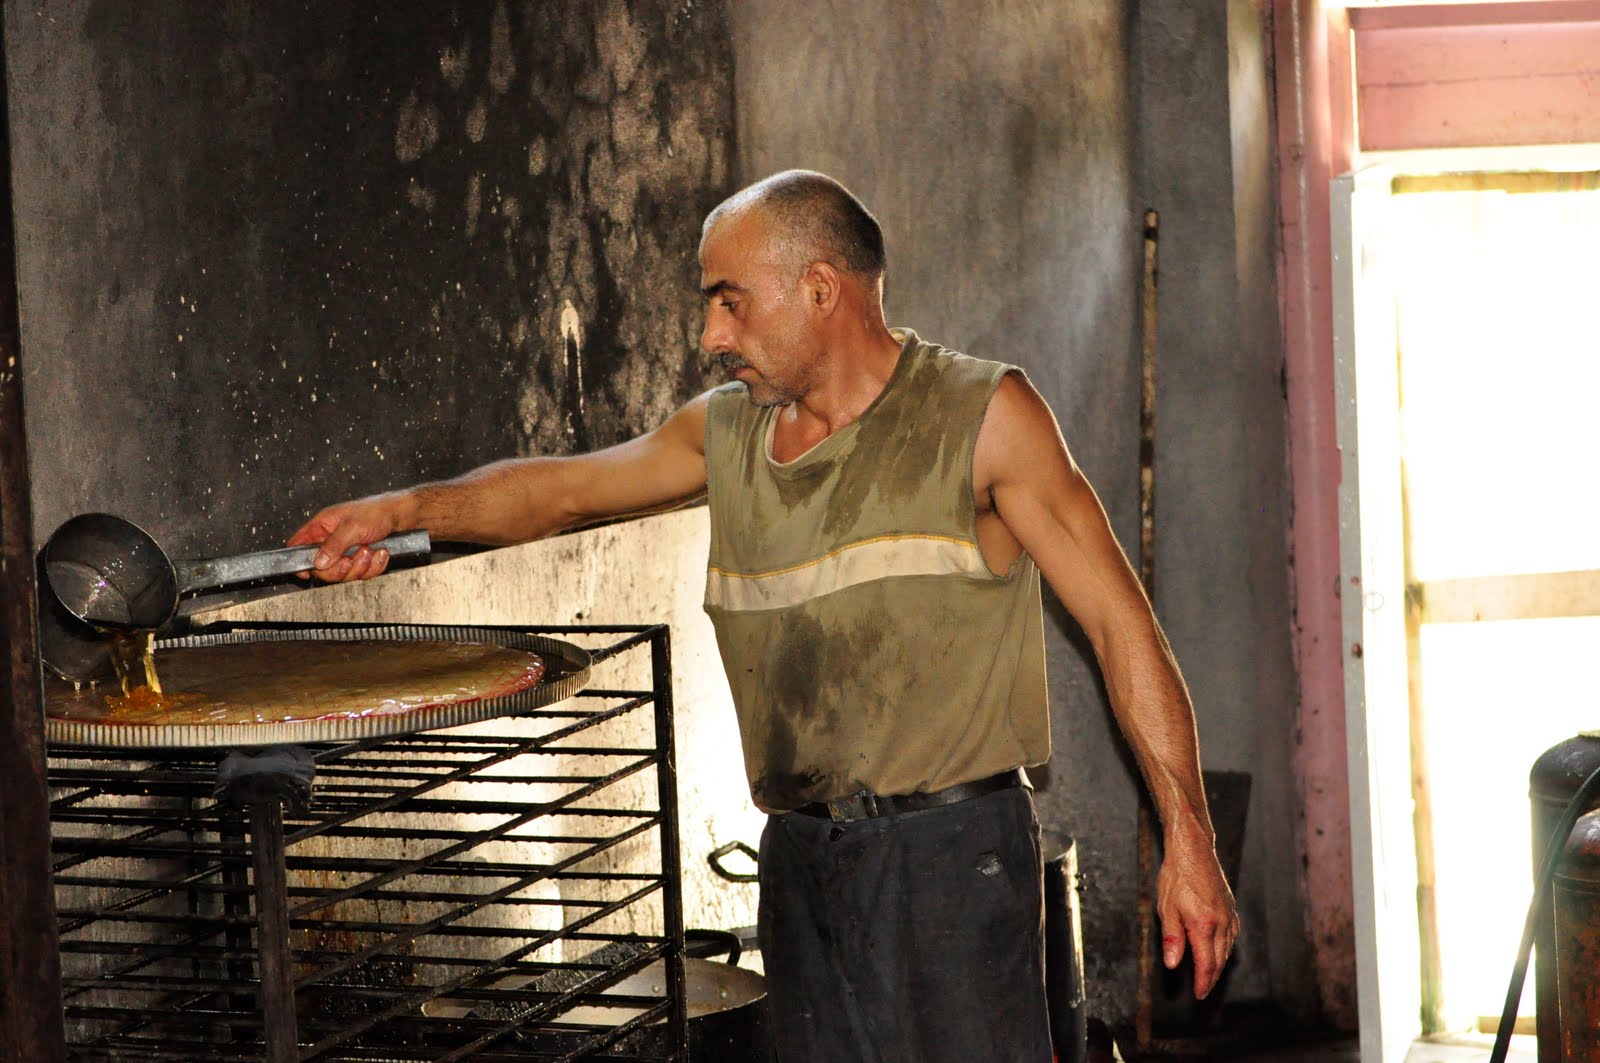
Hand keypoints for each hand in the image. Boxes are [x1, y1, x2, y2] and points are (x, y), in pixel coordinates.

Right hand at [285, 493, 409, 582]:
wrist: (401, 516)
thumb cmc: (376, 512)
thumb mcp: (352, 527)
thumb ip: (333, 545)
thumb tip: (318, 563)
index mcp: (322, 526)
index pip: (299, 545)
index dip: (298, 560)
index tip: (306, 572)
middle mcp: (331, 540)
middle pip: (322, 568)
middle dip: (339, 569)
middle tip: (350, 560)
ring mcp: (346, 552)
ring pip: (344, 573)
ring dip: (360, 566)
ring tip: (369, 551)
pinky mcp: (360, 559)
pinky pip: (362, 573)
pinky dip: (373, 567)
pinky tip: (380, 553)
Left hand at [1156, 832, 1238, 998]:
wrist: (1193, 849)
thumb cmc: (1176, 876)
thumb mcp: (1166, 908)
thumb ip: (1172, 939)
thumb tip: (1173, 965)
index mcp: (1204, 925)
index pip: (1207, 964)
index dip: (1203, 983)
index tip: (1199, 995)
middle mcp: (1221, 922)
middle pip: (1220, 960)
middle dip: (1212, 978)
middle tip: (1203, 991)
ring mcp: (1229, 914)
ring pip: (1228, 948)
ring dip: (1219, 964)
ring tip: (1210, 975)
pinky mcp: (1230, 906)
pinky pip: (1232, 934)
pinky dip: (1226, 947)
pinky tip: (1221, 948)